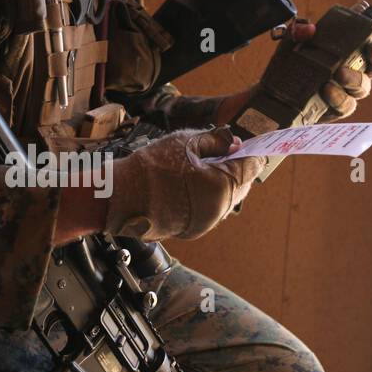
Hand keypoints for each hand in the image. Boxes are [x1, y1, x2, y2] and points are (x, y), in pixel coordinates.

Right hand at [106, 125, 262, 241]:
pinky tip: (189, 183)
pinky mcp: (192, 231)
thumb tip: (232, 143)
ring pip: (226, 200)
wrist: (119, 197)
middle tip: (221, 152)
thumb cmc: (150, 167)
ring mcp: (206, 223)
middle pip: (241, 186)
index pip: (252, 167)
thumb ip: (216, 141)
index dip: (251, 152)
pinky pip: (210, 211)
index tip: (245, 144)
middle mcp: (219, 209)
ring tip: (201, 166)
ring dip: (222, 183)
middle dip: (235, 168)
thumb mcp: (186, 142)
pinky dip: (208, 197)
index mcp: (223, 186)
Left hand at [270, 17, 371, 119]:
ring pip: (364, 86)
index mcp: (350, 50)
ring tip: (339, 72)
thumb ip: (300, 30)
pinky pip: (346, 105)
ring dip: (355, 77)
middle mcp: (353, 70)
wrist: (272, 93)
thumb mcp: (291, 42)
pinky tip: (327, 89)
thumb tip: (311, 28)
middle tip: (371, 48)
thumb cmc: (289, 63)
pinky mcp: (336, 108)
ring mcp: (346, 90)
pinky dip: (339, 96)